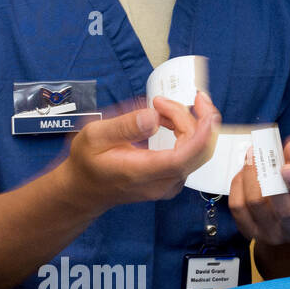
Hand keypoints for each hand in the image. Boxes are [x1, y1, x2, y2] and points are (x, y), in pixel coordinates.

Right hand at [63, 92, 219, 207]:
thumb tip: (153, 117)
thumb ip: (124, 126)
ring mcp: (170, 184)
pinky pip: (191, 154)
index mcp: (142, 172)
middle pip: (197, 150)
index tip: (205, 109)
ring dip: (185, 123)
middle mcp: (162, 183)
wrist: (84, 188)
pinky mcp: (172, 179)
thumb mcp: (94, 136)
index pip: (184, 156)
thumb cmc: (87, 162)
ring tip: (160, 108)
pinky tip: (167, 122)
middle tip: (166, 100)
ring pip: (197, 150)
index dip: (202, 132)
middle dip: (193, 118)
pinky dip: (186, 132)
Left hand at [229, 137, 289, 244]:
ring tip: (251, 158)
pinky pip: (237, 207)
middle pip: (280, 207)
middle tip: (258, 152)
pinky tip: (243, 173)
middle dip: (268, 177)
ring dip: (249, 176)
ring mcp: (272, 235)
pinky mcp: (250, 232)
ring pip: (254, 204)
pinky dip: (238, 186)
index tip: (287, 167)